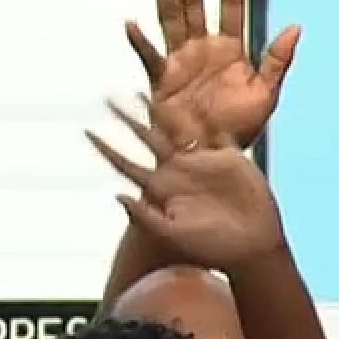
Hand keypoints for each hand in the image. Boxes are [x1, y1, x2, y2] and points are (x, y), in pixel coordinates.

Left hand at [88, 101, 286, 271]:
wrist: (252, 248)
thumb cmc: (212, 248)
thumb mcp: (174, 235)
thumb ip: (146, 216)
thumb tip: (119, 195)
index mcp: (162, 190)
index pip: (127, 164)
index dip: (107, 149)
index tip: (86, 131)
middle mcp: (178, 172)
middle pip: (146, 139)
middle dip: (126, 119)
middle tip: (106, 99)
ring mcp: (203, 163)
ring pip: (177, 128)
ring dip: (161, 110)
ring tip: (143, 90)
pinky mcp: (230, 158)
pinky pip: (217, 131)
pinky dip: (210, 116)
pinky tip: (200, 97)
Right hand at [125, 0, 299, 151]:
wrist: (212, 161)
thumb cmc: (238, 131)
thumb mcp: (265, 95)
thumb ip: (278, 61)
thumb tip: (295, 27)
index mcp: (229, 49)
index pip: (230, 3)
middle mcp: (202, 49)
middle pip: (194, 2)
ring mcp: (180, 63)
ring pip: (170, 18)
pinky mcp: (161, 82)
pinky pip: (150, 58)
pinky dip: (140, 42)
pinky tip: (133, 24)